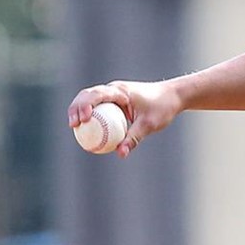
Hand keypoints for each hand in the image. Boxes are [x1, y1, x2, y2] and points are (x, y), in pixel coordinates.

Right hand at [67, 79, 182, 157]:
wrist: (172, 97)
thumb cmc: (162, 108)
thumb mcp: (149, 124)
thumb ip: (134, 138)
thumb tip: (121, 154)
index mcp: (120, 91)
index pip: (97, 94)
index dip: (85, 105)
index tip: (83, 119)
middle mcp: (114, 89)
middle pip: (87, 94)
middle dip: (76, 107)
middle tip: (72, 125)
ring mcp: (113, 94)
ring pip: (90, 99)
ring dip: (79, 109)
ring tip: (73, 126)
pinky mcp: (115, 100)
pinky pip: (99, 106)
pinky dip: (91, 114)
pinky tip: (86, 129)